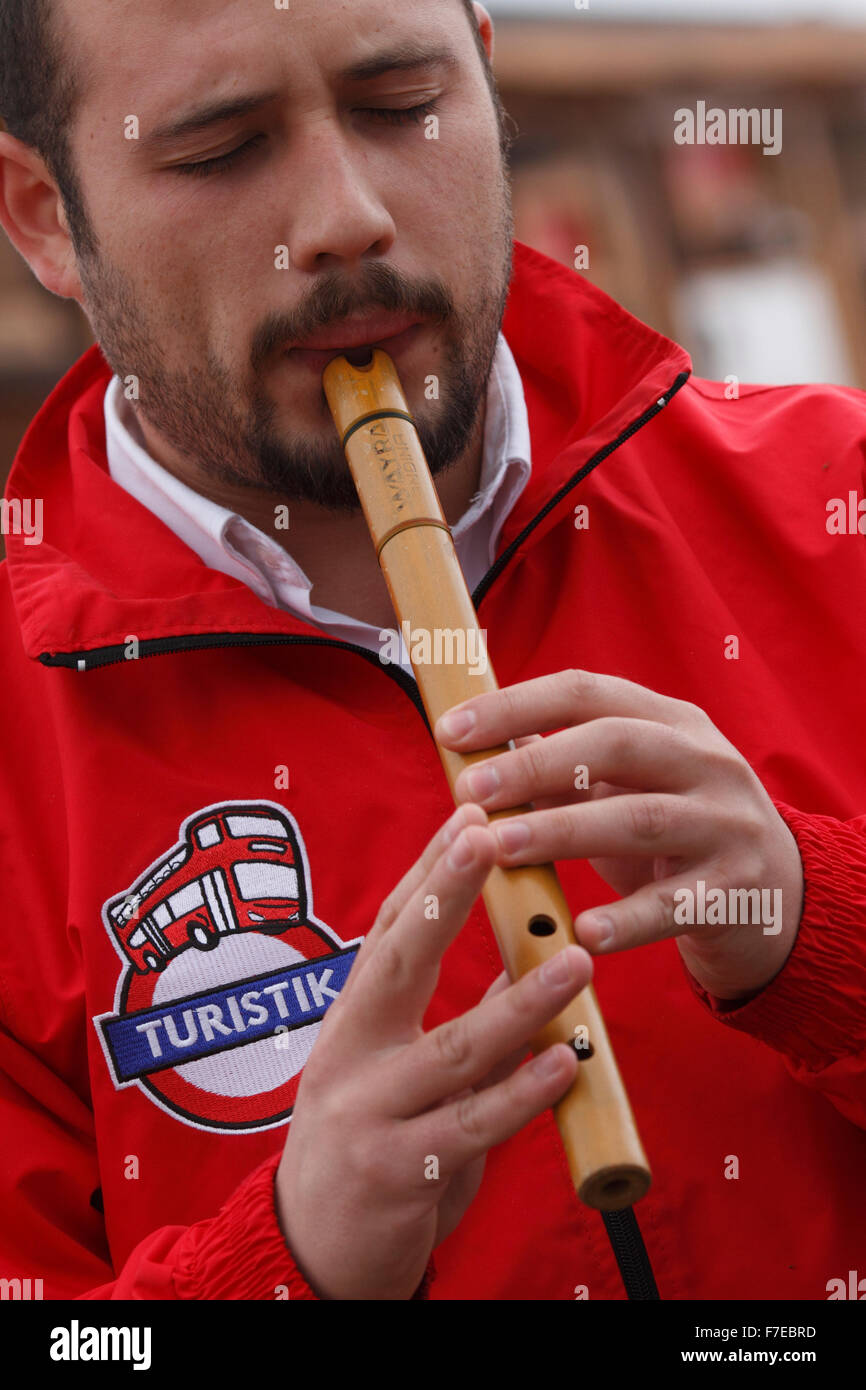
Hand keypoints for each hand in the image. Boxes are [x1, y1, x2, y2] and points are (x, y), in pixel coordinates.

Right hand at [275, 801, 592, 1299]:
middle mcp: (349, 1055)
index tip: (469, 813)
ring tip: (576, 961)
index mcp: (352, 1020)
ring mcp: (368, 1114)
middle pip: (400, 960)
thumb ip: (452, 1018)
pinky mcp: (397, 1173)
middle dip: (445, 894)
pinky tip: (564, 1065)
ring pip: (453, 1048)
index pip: (391, 929)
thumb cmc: (367, 1145)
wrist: (311, 1251)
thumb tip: (523, 958)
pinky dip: (521, 1094)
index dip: (429, 869)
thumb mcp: (395, 1071)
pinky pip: (470, 1127)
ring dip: (520, 1003)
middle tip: (489, 834)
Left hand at [435, 669, 804, 1000]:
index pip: (586, 692)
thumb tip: (476, 746)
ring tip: (499, 849)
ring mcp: (727, 824)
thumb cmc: (675, 833)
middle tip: (469, 792)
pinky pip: (674, 905)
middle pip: (615, 745)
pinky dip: (626, 919)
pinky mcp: (736, 892)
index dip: (515, 705)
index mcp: (671, 721)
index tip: (450, 730)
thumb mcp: (628, 787)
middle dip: (534, 764)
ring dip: (562, 832)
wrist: (778, 896)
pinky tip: (580, 932)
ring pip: (639, 819)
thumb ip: (562, 766)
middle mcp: (706, 761)